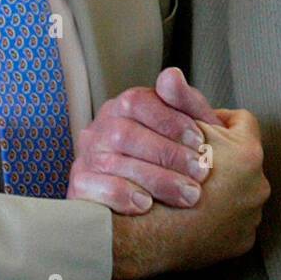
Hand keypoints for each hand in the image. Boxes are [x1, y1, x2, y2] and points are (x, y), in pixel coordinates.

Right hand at [68, 67, 215, 213]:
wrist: (152, 204)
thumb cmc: (173, 159)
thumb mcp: (186, 129)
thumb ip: (184, 102)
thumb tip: (171, 75)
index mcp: (123, 107)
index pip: (137, 102)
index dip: (169, 120)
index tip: (200, 142)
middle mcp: (100, 128)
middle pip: (126, 134)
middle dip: (168, 154)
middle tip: (200, 172)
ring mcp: (86, 157)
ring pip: (113, 162)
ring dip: (156, 179)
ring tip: (187, 194)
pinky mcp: (79, 186)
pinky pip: (94, 187)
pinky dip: (122, 194)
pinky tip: (147, 204)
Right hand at [110, 108, 269, 279]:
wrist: (129, 237)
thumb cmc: (140, 174)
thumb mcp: (158, 128)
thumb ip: (176, 102)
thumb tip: (173, 76)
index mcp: (246, 153)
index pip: (241, 122)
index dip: (214, 121)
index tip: (195, 131)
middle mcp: (257, 187)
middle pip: (241, 159)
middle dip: (216, 156)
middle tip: (193, 160)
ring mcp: (250, 219)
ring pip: (237, 192)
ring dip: (215, 189)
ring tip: (188, 189)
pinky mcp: (237, 245)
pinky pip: (229, 224)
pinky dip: (211, 218)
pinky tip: (188, 213)